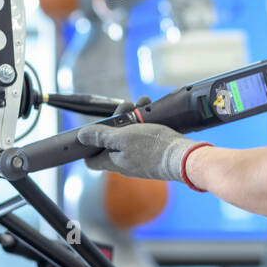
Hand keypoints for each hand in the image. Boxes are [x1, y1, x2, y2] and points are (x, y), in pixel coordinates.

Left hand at [76, 96, 202, 183]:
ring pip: (129, 135)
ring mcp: (140, 159)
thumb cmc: (154, 148)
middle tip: (125, 107)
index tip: (92, 130)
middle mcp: (125, 163)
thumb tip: (81, 136)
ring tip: (140, 103)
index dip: (87, 146)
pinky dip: (144, 122)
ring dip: (132, 117)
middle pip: (111, 141)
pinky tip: (149, 110)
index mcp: (113, 162)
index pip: (91, 160)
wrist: (185, 157)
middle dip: (116, 120)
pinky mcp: (154, 153)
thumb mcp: (123, 137)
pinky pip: (143, 136)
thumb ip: (101, 136)